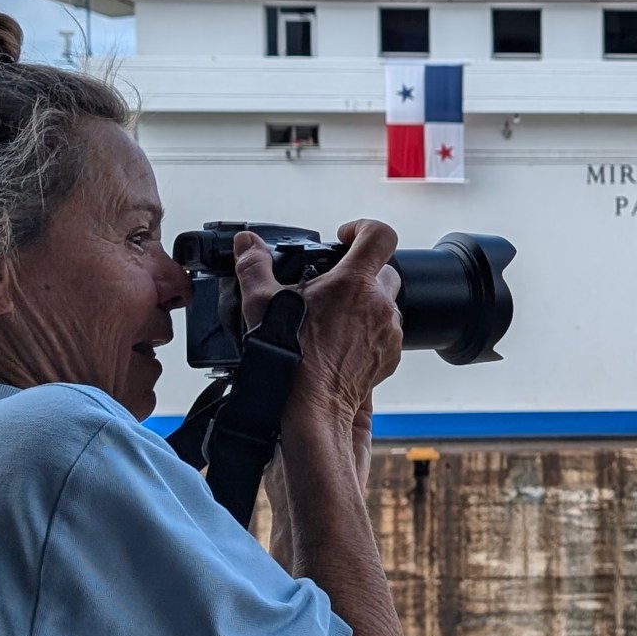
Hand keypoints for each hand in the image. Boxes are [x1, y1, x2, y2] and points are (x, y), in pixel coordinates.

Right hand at [235, 221, 403, 427]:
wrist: (311, 408)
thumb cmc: (290, 358)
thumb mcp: (262, 305)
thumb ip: (254, 267)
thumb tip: (246, 244)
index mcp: (355, 283)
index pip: (380, 235)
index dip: (363, 228)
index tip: (345, 237)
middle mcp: (379, 305)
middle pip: (384, 270)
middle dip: (362, 272)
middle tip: (333, 285)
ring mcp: (389, 332)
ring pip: (386, 304)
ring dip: (366, 304)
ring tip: (334, 317)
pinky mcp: (390, 356)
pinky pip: (386, 333)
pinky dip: (369, 332)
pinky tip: (342, 342)